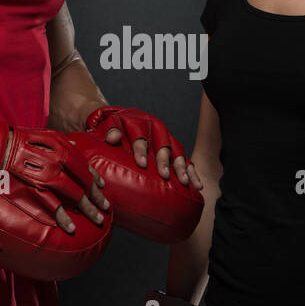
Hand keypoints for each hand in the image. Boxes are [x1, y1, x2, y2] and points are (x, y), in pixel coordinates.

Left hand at [87, 105, 203, 188]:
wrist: (122, 120)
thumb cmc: (114, 128)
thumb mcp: (108, 126)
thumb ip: (110, 131)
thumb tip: (113, 138)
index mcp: (139, 122)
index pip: (141, 135)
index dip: (141, 149)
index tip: (141, 163)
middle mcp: (156, 129)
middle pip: (163, 144)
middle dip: (165, 160)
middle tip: (164, 175)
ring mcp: (166, 139)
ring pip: (177, 152)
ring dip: (182, 167)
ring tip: (185, 182)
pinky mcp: (173, 149)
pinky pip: (185, 160)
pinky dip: (191, 172)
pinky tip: (196, 185)